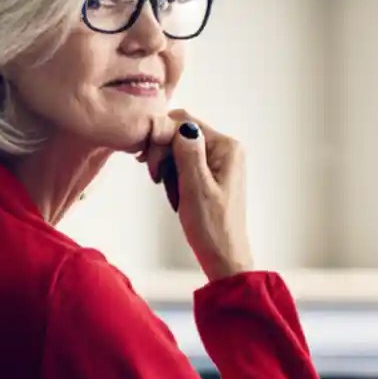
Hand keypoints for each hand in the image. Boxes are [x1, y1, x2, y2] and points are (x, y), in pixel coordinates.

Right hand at [140, 110, 254, 281]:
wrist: (223, 256)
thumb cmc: (212, 227)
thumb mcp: (196, 186)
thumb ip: (188, 152)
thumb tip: (180, 124)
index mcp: (227, 147)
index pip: (184, 122)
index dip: (161, 138)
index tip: (150, 164)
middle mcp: (227, 149)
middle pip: (180, 134)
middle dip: (164, 156)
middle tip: (159, 181)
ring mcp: (220, 162)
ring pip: (179, 151)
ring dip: (168, 169)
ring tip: (173, 194)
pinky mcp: (212, 175)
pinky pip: (185, 165)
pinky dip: (175, 178)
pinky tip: (177, 195)